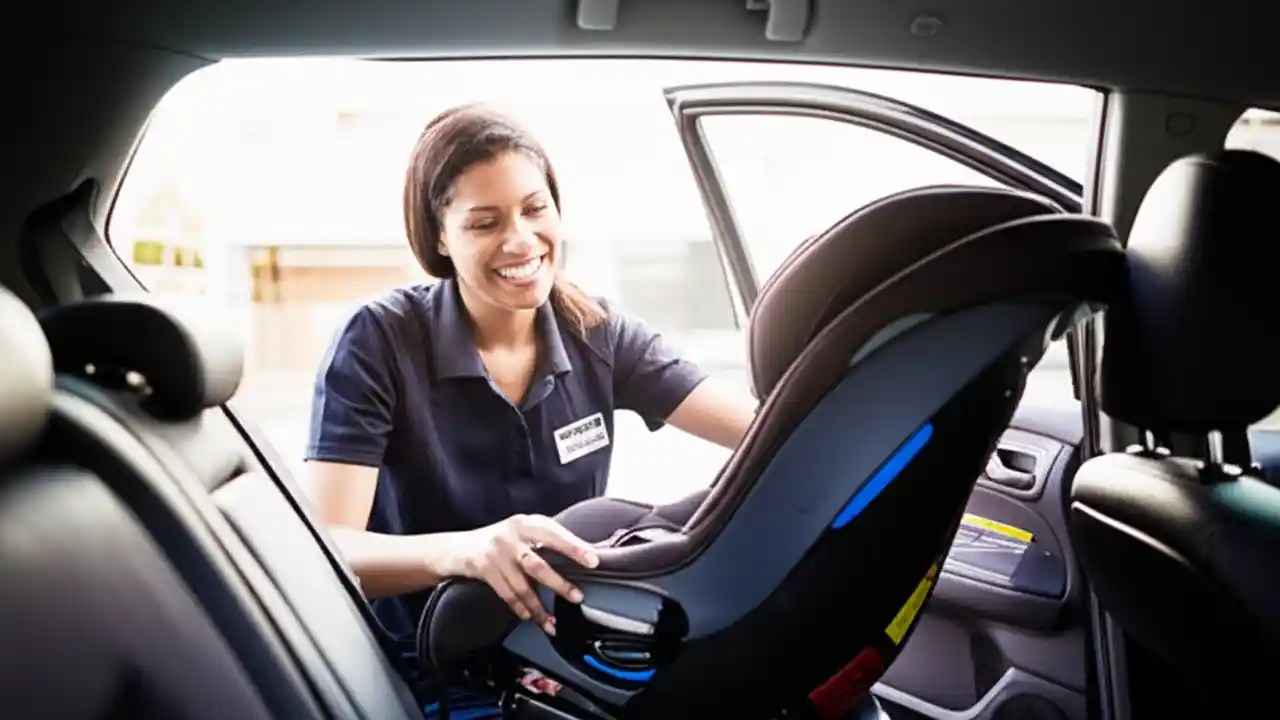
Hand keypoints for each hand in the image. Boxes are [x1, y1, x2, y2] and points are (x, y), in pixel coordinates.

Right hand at [450, 513, 599, 633]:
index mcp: (526, 523)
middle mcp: (511, 535)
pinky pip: (506, 593)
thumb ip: (545, 541)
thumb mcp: (520, 533)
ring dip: (539, 607)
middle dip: (559, 583)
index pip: (555, 534)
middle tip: (578, 597)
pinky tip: (530, 618)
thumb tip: (584, 555)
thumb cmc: (499, 542)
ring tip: (553, 622)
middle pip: (539, 563)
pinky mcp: (482, 568)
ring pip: (522, 585)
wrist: (455, 548)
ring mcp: (496, 552)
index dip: (574, 547)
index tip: (594, 560)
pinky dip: (519, 608)